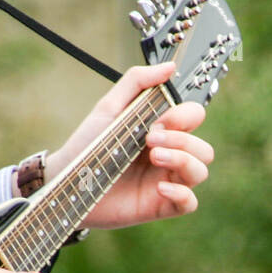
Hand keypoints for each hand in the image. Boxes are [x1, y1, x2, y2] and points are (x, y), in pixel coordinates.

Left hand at [47, 62, 213, 229]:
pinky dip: (182, 193)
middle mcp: (168, 156)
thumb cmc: (87, 146)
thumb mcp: (110, 108)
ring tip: (154, 158)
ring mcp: (166, 181)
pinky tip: (159, 188)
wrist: (67, 182)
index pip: (194, 118)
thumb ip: (137, 82)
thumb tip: (170, 67)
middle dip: (183, 141)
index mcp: (161, 131)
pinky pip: (190, 202)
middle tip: (149, 140)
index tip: (157, 121)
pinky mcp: (160, 205)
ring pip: (201, 171)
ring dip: (183, 161)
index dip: (183, 117)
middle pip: (204, 147)